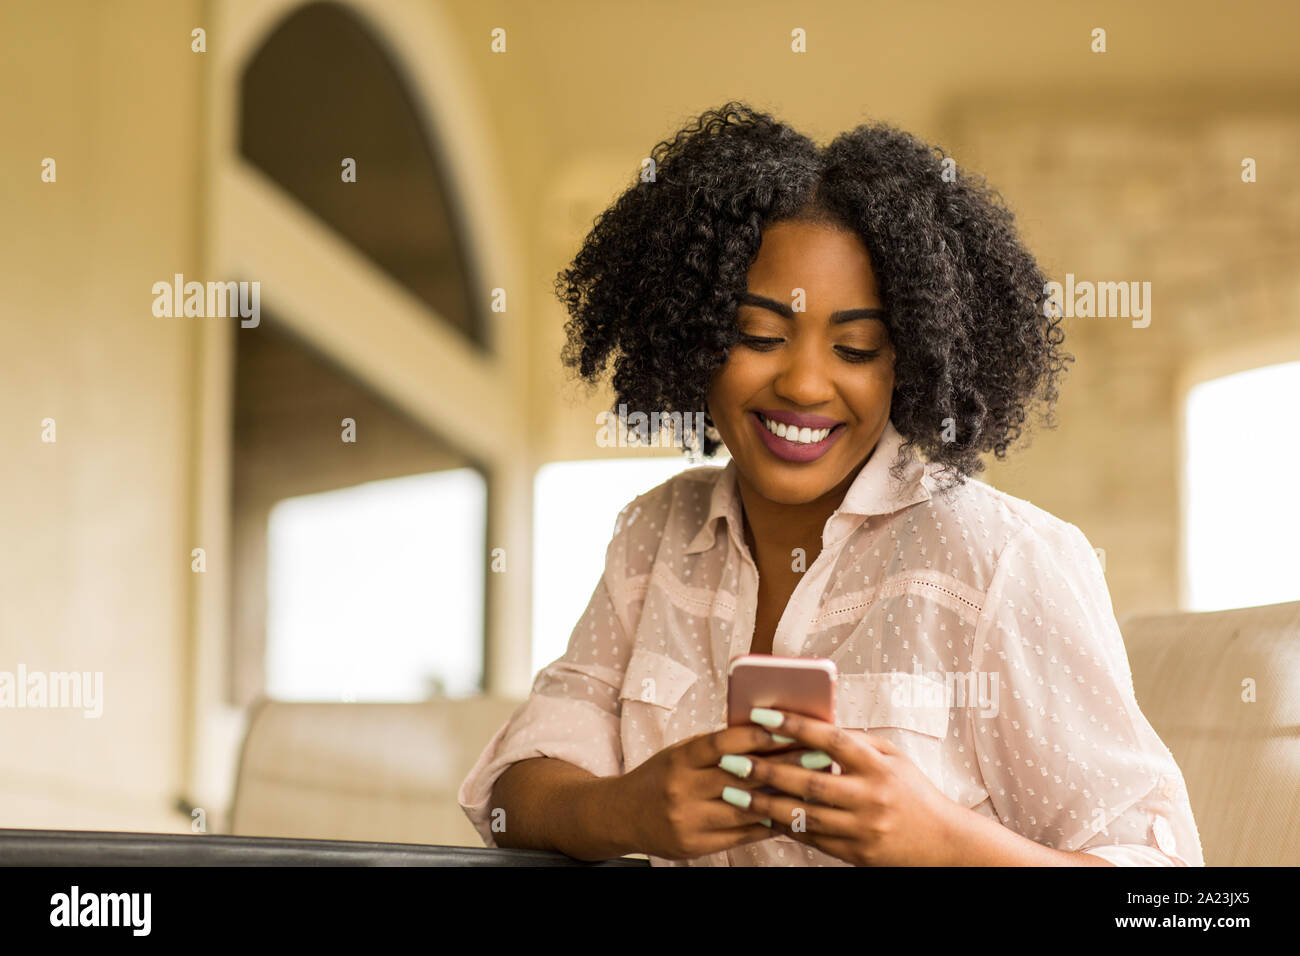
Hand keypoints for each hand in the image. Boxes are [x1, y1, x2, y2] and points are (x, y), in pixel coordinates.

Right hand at [615, 724, 811, 860]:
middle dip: (783, 767)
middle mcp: (682, 789)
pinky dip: (767, 824)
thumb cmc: (659, 776)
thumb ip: (715, 748)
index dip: (757, 736)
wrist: (622, 814)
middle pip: (740, 776)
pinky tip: (790, 814)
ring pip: (744, 809)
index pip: (722, 743)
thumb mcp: (680, 753)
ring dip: (782, 798)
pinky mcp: (694, 845)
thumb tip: (763, 732)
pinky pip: (740, 834)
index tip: (790, 729)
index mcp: (679, 759)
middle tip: (818, 758)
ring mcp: (688, 820)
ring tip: (813, 788)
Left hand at [718, 707, 962, 865]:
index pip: (831, 738)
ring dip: (764, 804)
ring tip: (733, 793)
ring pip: (804, 815)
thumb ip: (856, 742)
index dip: (794, 725)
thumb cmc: (914, 793)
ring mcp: (863, 828)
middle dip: (766, 769)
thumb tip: (815, 725)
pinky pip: (812, 839)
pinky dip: (783, 827)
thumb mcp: (893, 758)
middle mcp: (871, 796)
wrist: (943, 843)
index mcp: (878, 765)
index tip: (761, 715)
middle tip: (731, 760)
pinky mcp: (856, 854)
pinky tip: (759, 817)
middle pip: (809, 780)